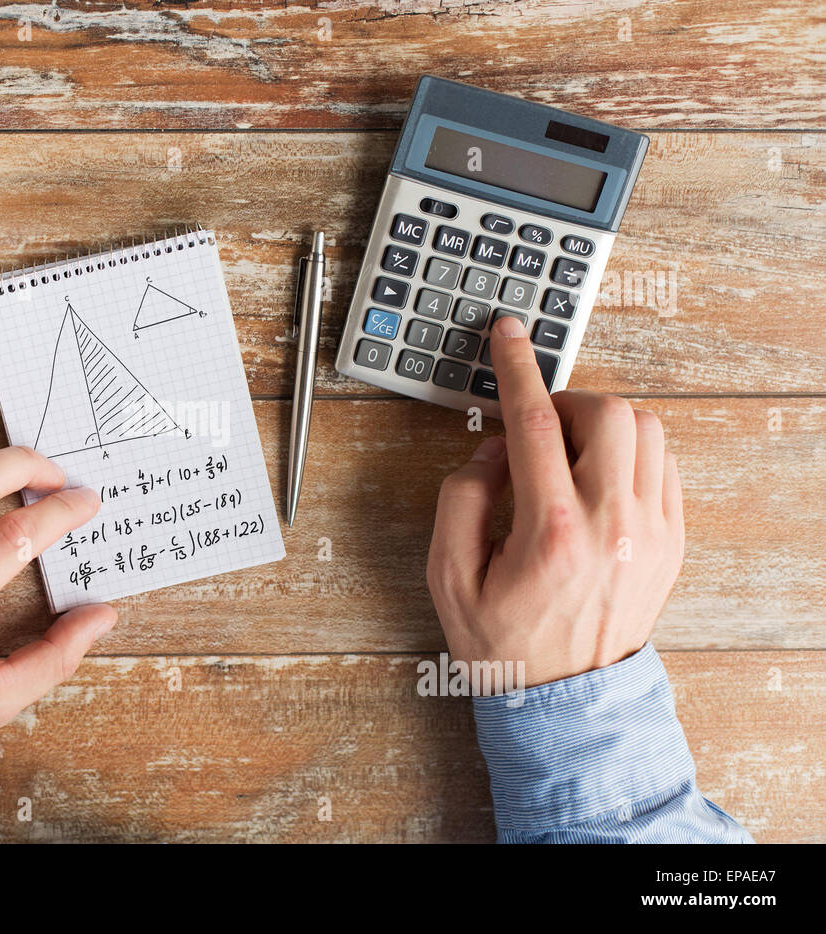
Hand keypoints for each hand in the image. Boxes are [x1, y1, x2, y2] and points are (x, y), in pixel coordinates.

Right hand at [426, 315, 683, 689]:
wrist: (566, 700)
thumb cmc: (503, 641)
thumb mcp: (448, 574)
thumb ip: (461, 498)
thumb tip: (492, 449)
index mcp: (552, 532)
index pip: (536, 423)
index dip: (517, 369)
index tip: (510, 335)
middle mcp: (613, 525)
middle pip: (607, 413)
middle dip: (566, 402)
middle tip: (536, 427)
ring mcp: (652, 532)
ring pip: (646, 430)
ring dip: (601, 425)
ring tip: (567, 455)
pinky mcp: (672, 540)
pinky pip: (665, 463)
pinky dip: (629, 452)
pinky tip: (595, 478)